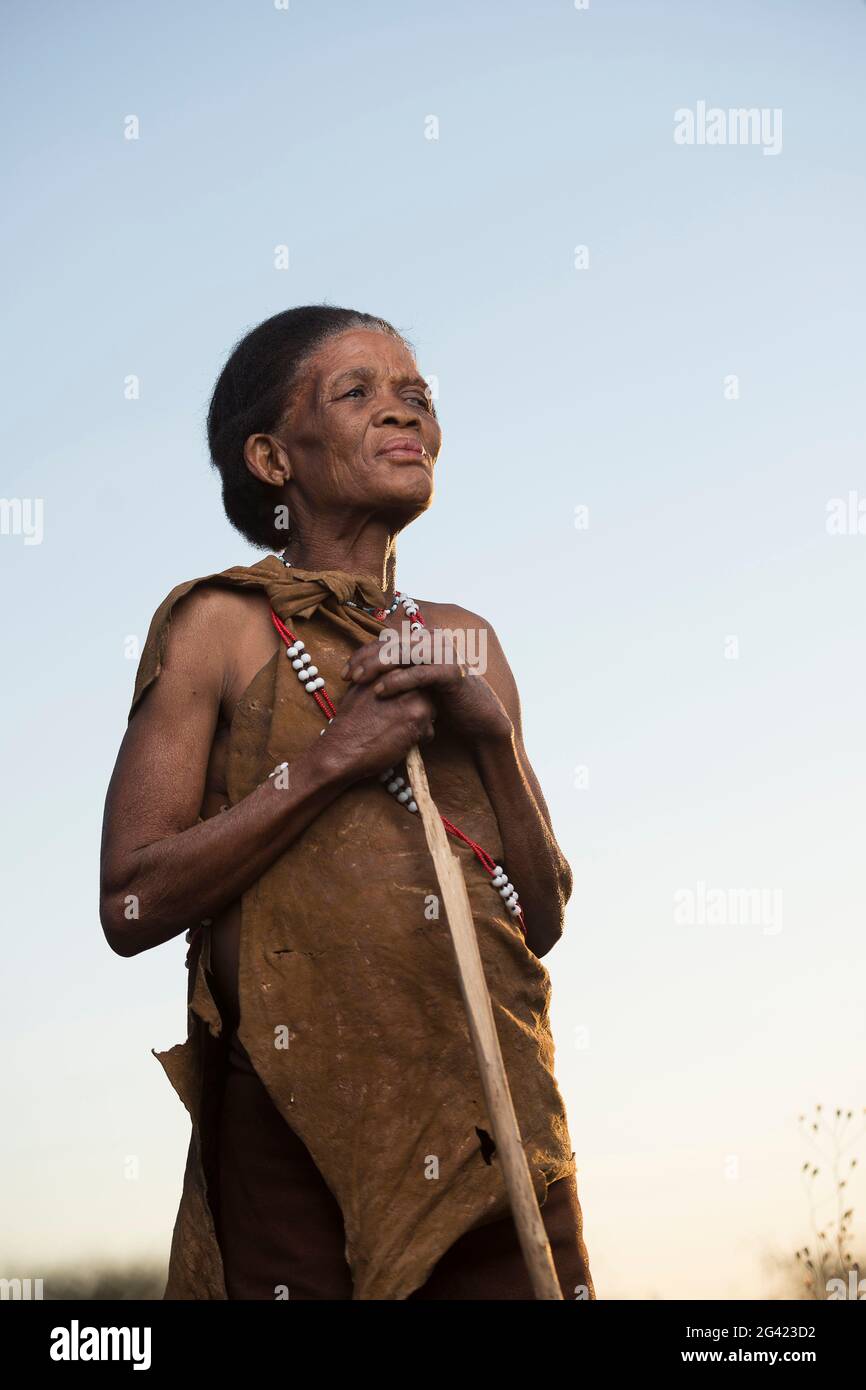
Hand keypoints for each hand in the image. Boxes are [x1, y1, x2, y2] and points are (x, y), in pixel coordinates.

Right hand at [323, 673, 436, 783]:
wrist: (342, 747)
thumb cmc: (349, 723)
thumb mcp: (360, 689)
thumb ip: (380, 679)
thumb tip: (396, 680)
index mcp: (388, 669)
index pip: (412, 679)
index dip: (406, 696)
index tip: (396, 709)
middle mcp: (403, 677)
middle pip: (424, 693)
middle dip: (416, 708)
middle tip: (395, 722)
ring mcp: (412, 695)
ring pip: (430, 711)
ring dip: (418, 723)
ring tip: (394, 731)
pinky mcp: (418, 715)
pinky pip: (429, 730)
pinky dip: (417, 740)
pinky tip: (397, 741)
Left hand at [341, 625, 513, 744]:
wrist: (479, 717)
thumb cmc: (445, 702)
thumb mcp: (418, 684)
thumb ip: (399, 672)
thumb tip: (365, 672)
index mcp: (424, 641)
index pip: (386, 641)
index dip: (363, 654)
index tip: (344, 672)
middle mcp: (434, 641)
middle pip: (391, 644)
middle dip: (366, 659)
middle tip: (347, 676)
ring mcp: (444, 654)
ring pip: (403, 653)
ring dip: (377, 666)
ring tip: (359, 681)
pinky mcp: (452, 672)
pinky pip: (419, 673)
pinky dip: (398, 681)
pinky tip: (380, 691)